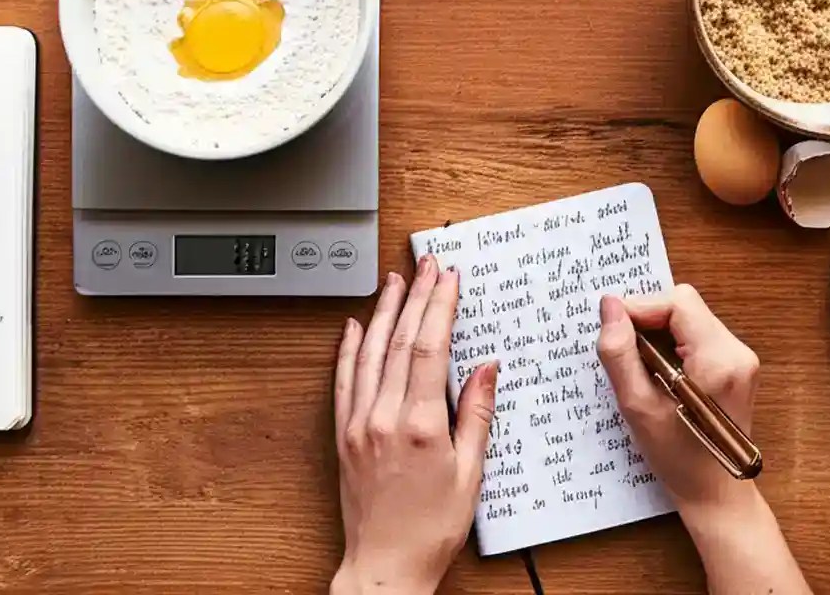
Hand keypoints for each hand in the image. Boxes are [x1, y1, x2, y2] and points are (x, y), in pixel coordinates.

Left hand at [332, 255, 497, 594]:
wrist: (385, 566)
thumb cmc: (432, 530)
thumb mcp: (471, 475)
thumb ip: (477, 415)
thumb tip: (487, 368)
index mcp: (421, 426)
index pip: (431, 348)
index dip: (439, 307)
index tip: (447, 278)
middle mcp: (383, 418)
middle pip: (400, 341)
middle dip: (414, 297)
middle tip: (425, 265)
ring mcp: (358, 424)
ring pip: (369, 353)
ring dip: (381, 312)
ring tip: (393, 282)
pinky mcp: (342, 435)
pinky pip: (343, 380)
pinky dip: (347, 349)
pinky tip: (352, 326)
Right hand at [597, 285, 810, 594]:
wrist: (716, 493)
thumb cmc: (677, 457)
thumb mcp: (637, 405)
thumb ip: (620, 352)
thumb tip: (609, 306)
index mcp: (719, 359)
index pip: (678, 302)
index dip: (640, 308)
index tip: (614, 332)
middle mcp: (738, 352)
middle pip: (685, 307)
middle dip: (649, 322)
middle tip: (625, 354)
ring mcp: (741, 359)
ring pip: (689, 320)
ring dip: (659, 335)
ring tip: (641, 370)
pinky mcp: (736, 367)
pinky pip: (698, 337)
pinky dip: (672, 346)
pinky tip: (659, 375)